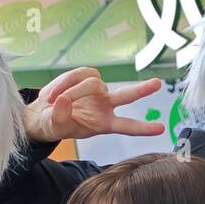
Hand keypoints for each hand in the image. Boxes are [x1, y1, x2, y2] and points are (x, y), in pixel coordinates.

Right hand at [24, 68, 165, 143]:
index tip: (161, 128)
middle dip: (142, 90)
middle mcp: (105, 104)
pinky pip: (76, 75)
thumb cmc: (54, 124)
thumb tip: (63, 99)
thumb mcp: (56, 127)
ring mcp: (97, 89)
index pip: (127, 126)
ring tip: (51, 100)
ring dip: (69, 90)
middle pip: (127, 95)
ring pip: (90, 83)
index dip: (143, 128)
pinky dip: (62, 83)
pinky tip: (51, 94)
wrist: (43, 112)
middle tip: (158, 84)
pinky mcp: (86, 76)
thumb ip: (60, 117)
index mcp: (104, 123)